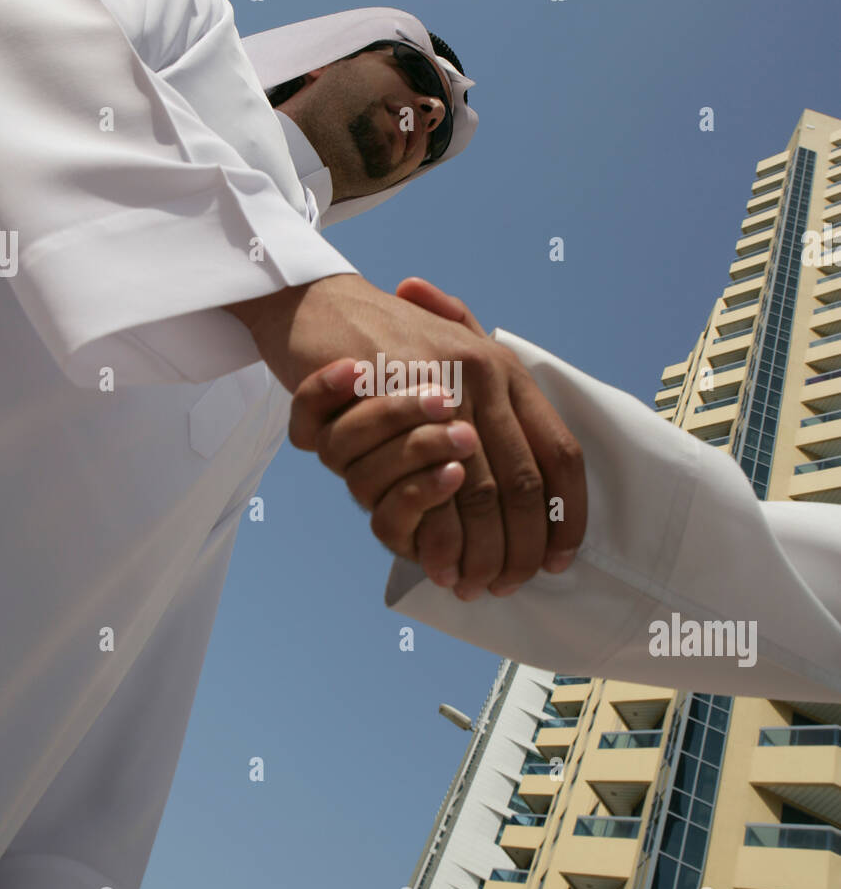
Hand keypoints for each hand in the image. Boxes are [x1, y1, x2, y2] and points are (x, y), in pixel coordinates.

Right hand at [283, 276, 586, 597]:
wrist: (322, 304)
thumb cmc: (388, 335)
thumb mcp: (451, 347)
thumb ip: (490, 393)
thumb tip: (519, 479)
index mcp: (503, 368)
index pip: (559, 452)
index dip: (567, 512)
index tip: (560, 558)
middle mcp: (479, 377)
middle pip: (523, 481)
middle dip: (520, 546)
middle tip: (510, 584)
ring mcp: (430, 395)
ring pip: (475, 493)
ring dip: (477, 548)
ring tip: (476, 581)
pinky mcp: (384, 420)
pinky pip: (412, 491)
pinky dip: (431, 535)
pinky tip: (437, 562)